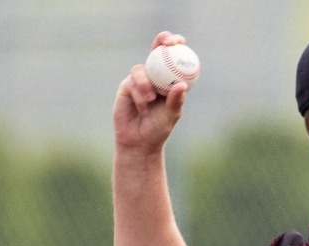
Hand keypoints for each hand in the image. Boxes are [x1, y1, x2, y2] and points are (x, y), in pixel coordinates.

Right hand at [113, 31, 189, 157]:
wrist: (139, 141)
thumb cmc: (159, 129)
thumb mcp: (171, 115)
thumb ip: (176, 100)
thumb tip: (182, 85)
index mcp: (168, 80)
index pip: (173, 58)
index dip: (176, 44)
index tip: (180, 41)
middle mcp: (154, 76)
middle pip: (156, 52)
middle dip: (160, 42)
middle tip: (166, 42)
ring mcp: (138, 80)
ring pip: (141, 69)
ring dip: (146, 83)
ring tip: (151, 99)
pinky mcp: (126, 87)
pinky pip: (132, 83)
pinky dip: (139, 96)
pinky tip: (143, 108)